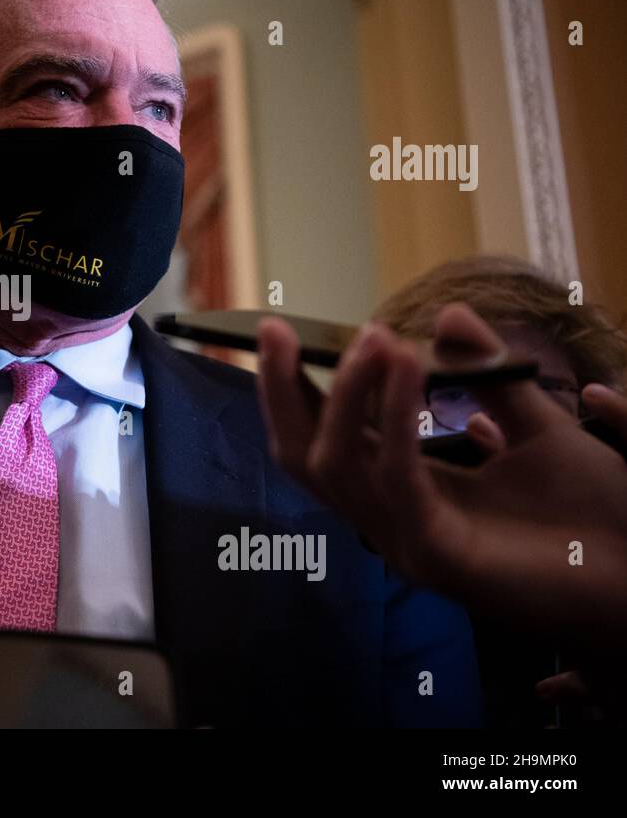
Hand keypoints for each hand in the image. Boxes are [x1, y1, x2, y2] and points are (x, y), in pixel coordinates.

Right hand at [256, 302, 626, 649]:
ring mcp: (406, 542)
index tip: (283, 332)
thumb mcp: (538, 427)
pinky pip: (395, 478)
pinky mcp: (435, 555)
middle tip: (276, 331)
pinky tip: (403, 365)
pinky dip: (393, 416)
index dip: (297, 388)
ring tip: (372, 336)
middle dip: (282, 392)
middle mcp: (390, 520)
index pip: (327, 438)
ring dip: (346, 393)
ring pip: (337, 465)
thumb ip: (489, 375)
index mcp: (404, 494)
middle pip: (305, 457)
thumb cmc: (598, 515)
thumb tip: (445, 316)